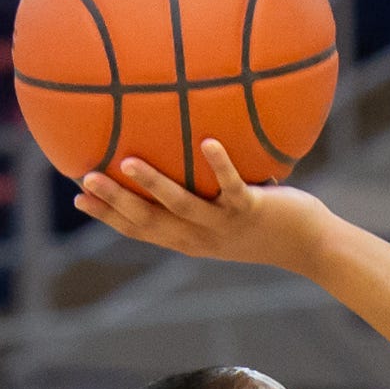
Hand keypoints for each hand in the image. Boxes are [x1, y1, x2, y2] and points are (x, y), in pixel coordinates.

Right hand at [73, 142, 336, 271]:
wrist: (310, 246)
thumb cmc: (267, 222)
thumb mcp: (226, 211)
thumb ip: (202, 191)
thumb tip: (182, 149)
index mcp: (190, 239)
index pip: (141, 230)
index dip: (109, 216)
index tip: (79, 196)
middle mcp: (202, 237)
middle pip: (150, 222)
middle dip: (115, 203)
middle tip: (86, 178)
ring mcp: (226, 225)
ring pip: (183, 207)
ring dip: (154, 186)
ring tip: (128, 162)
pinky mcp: (252, 211)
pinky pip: (232, 187)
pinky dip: (220, 166)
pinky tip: (207, 142)